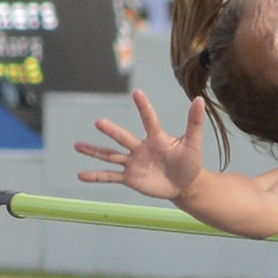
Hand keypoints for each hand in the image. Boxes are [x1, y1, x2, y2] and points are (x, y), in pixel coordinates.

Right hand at [75, 90, 204, 202]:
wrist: (185, 184)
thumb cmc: (190, 162)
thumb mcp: (194, 143)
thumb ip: (194, 122)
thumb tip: (200, 100)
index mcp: (156, 137)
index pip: (149, 120)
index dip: (144, 107)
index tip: (137, 93)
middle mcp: (140, 147)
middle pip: (123, 138)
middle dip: (112, 131)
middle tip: (99, 122)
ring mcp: (133, 163)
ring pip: (110, 156)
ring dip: (94, 151)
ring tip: (77, 146)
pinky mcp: (130, 178)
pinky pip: (110, 176)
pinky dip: (96, 176)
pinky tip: (81, 175)